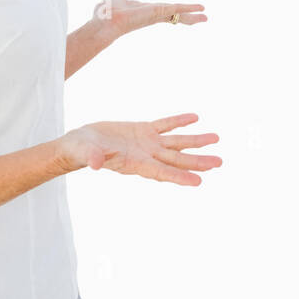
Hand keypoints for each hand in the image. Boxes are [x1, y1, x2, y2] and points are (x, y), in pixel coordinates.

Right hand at [61, 113, 221, 185]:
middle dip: (198, 161)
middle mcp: (146, 156)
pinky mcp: (143, 130)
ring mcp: (146, 143)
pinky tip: (194, 117)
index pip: (162, 172)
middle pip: (177, 159)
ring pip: (176, 142)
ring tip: (216, 138)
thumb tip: (95, 164)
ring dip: (196, 141)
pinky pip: (165, 125)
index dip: (180, 176)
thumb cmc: (80, 152)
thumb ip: (92, 159)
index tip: (199, 181)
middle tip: (220, 162)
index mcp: (135, 164)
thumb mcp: (85, 154)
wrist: (79, 144)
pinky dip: (179, 121)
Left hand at [93, 0, 205, 39]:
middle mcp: (153, 15)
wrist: (104, 23)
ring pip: (179, 14)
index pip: (164, 12)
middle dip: (189, 18)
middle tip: (204, 18)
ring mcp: (156, 15)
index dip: (175, 12)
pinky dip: (189, 7)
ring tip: (206, 17)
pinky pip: (177, 8)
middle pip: (175, 16)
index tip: (186, 13)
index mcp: (145, 12)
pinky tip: (201, 8)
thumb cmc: (106, 15)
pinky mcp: (158, 12)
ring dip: (193, 16)